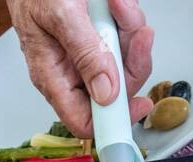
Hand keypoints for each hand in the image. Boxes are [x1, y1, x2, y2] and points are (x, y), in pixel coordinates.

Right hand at [8, 0, 154, 137]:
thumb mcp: (61, 17)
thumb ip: (85, 54)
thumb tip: (106, 92)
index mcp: (53, 77)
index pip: (83, 119)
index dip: (113, 118)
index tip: (139, 104)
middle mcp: (70, 71)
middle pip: (115, 89)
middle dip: (132, 59)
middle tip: (137, 33)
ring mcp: (85, 55)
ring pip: (124, 61)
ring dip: (130, 30)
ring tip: (119, 5)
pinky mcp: (96, 38)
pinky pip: (122, 38)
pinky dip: (125, 18)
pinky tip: (115, 3)